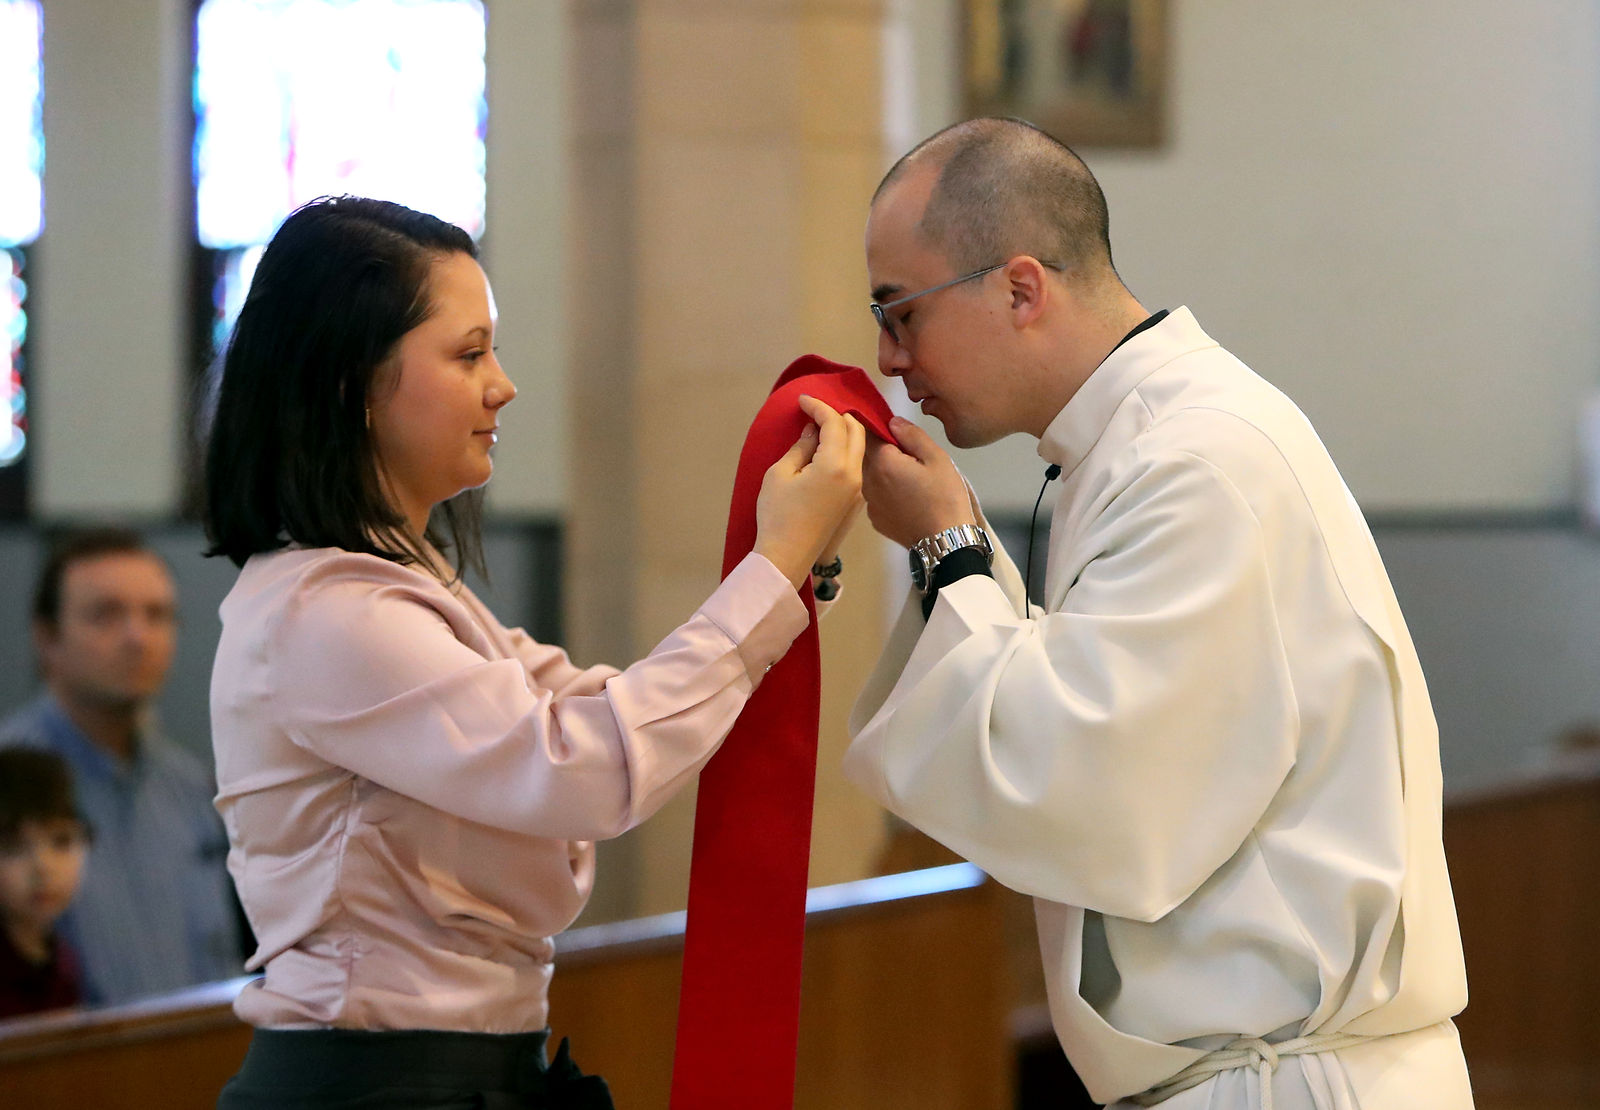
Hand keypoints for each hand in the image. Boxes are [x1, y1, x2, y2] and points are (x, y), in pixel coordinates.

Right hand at [754, 395, 866, 588]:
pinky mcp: (855, 502)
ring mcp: (858, 490)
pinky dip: (846, 451)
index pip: (834, 423)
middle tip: (816, 410)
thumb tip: (814, 430)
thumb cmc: (778, 514)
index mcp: (835, 465)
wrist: (788, 557)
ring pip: (859, 449)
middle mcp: (854, 474)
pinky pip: (856, 467)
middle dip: (838, 415)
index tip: (803, 400)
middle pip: (856, 431)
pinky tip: (828, 451)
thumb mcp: (781, 473)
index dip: (819, 406)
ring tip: (822, 427)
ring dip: (844, 432)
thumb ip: (801, 446)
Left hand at [862, 416, 974, 547]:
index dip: (883, 428)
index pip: (870, 433)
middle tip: (911, 458)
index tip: (896, 431)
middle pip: (869, 456)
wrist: (946, 542)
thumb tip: (893, 422)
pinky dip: (887, 493)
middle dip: (885, 452)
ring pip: (872, 477)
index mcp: (882, 463)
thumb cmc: (946, 498)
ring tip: (911, 480)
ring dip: (885, 473)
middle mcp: (868, 482)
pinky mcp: (875, 520)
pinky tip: (906, 499)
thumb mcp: (937, 458)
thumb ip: (912, 435)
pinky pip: (877, 497)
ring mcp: (870, 504)